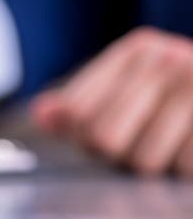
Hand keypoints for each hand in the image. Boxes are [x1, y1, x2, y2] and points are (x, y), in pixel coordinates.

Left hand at [32, 27, 192, 176]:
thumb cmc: (180, 97)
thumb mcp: (132, 86)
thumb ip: (81, 102)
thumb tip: (41, 115)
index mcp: (137, 50)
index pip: (76, 111)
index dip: (82, 135)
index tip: (100, 134)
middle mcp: (168, 60)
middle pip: (104, 139)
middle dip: (117, 154)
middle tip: (140, 142)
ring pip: (143, 161)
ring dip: (154, 165)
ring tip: (170, 144)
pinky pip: (182, 169)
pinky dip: (185, 169)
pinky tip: (191, 148)